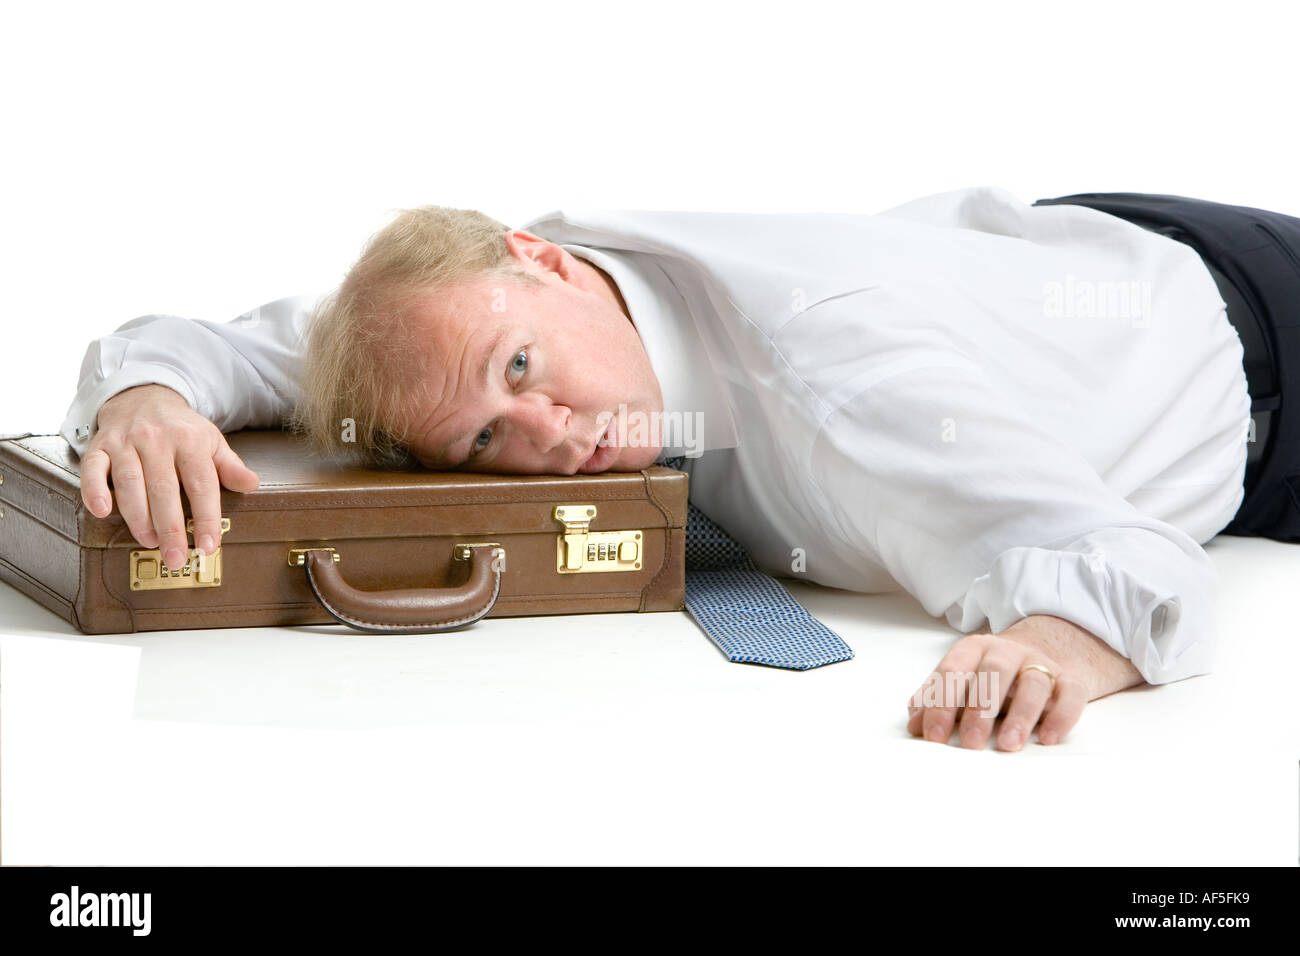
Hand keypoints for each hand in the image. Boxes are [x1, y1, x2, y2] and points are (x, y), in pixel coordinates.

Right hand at [80, 384, 259, 569]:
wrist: (144, 397)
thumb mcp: (212, 442)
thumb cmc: (182, 430)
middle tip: (176, 557)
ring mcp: (126, 442)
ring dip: (138, 517)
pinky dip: (94, 489)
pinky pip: (93, 468)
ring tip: (149, 542)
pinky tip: (102, 511)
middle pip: (163, 488)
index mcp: (190, 440)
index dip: (206, 516)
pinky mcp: (100, 445)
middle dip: (170, 527)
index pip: (201, 483)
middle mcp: (157, 439)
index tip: (209, 545)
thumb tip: (251, 484)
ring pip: (129, 482)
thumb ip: (229, 466)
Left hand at [905, 614, 1144, 750]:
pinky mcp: (1071, 680)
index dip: (940, 704)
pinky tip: (1048, 738)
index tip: (933, 737)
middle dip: (979, 709)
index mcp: (973, 649)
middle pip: (993, 672)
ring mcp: (1041, 663)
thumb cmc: (990, 674)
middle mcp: (1007, 651)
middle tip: (970, 743)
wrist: (1046, 650)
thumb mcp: (962, 681)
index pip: (953, 671)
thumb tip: (915, 725)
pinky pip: (1071, 694)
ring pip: (1033, 682)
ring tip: (1008, 745)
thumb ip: (936, 700)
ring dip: (1021, 715)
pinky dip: (1061, 716)